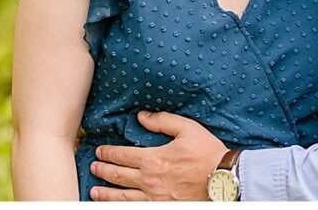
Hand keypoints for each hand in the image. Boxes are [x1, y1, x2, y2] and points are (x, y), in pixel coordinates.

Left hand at [90, 111, 227, 200]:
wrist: (223, 179)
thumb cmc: (207, 153)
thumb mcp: (187, 129)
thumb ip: (163, 121)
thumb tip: (142, 117)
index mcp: (153, 159)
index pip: (122, 155)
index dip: (108, 153)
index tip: (99, 151)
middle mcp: (149, 180)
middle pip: (118, 176)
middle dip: (103, 170)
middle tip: (94, 167)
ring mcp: (153, 197)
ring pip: (122, 197)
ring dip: (105, 193)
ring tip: (95, 191)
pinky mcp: (161, 207)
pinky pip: (134, 208)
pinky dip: (121, 206)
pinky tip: (115, 205)